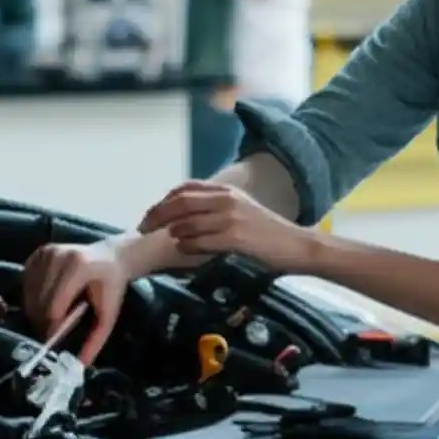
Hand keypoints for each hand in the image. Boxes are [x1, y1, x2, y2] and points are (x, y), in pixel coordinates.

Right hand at [23, 241, 128, 364]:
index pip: (54, 305)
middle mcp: (58, 255)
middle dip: (43, 321)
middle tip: (53, 330)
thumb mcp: (110, 312)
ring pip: (29, 295)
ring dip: (37, 311)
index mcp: (78, 266)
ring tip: (54, 314)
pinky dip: (32, 298)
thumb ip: (96, 338)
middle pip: (39, 301)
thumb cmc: (111, 286)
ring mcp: (46, 253)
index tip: (54, 340)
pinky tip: (48, 299)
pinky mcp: (37, 254)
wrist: (112, 256)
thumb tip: (81, 364)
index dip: (52, 327)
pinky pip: (26, 284)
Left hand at [139, 180, 313, 271]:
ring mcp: (231, 218)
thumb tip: (185, 217)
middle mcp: (228, 200)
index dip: (163, 200)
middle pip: (181, 202)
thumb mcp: (242, 212)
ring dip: (172, 232)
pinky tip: (183, 250)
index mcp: (228, 191)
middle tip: (142, 229)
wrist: (296, 245)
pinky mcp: (236, 238)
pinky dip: (187, 246)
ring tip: (166, 241)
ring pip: (188, 222)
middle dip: (157, 215)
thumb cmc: (268, 233)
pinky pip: (201, 241)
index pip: (186, 188)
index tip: (150, 214)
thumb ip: (216, 209)